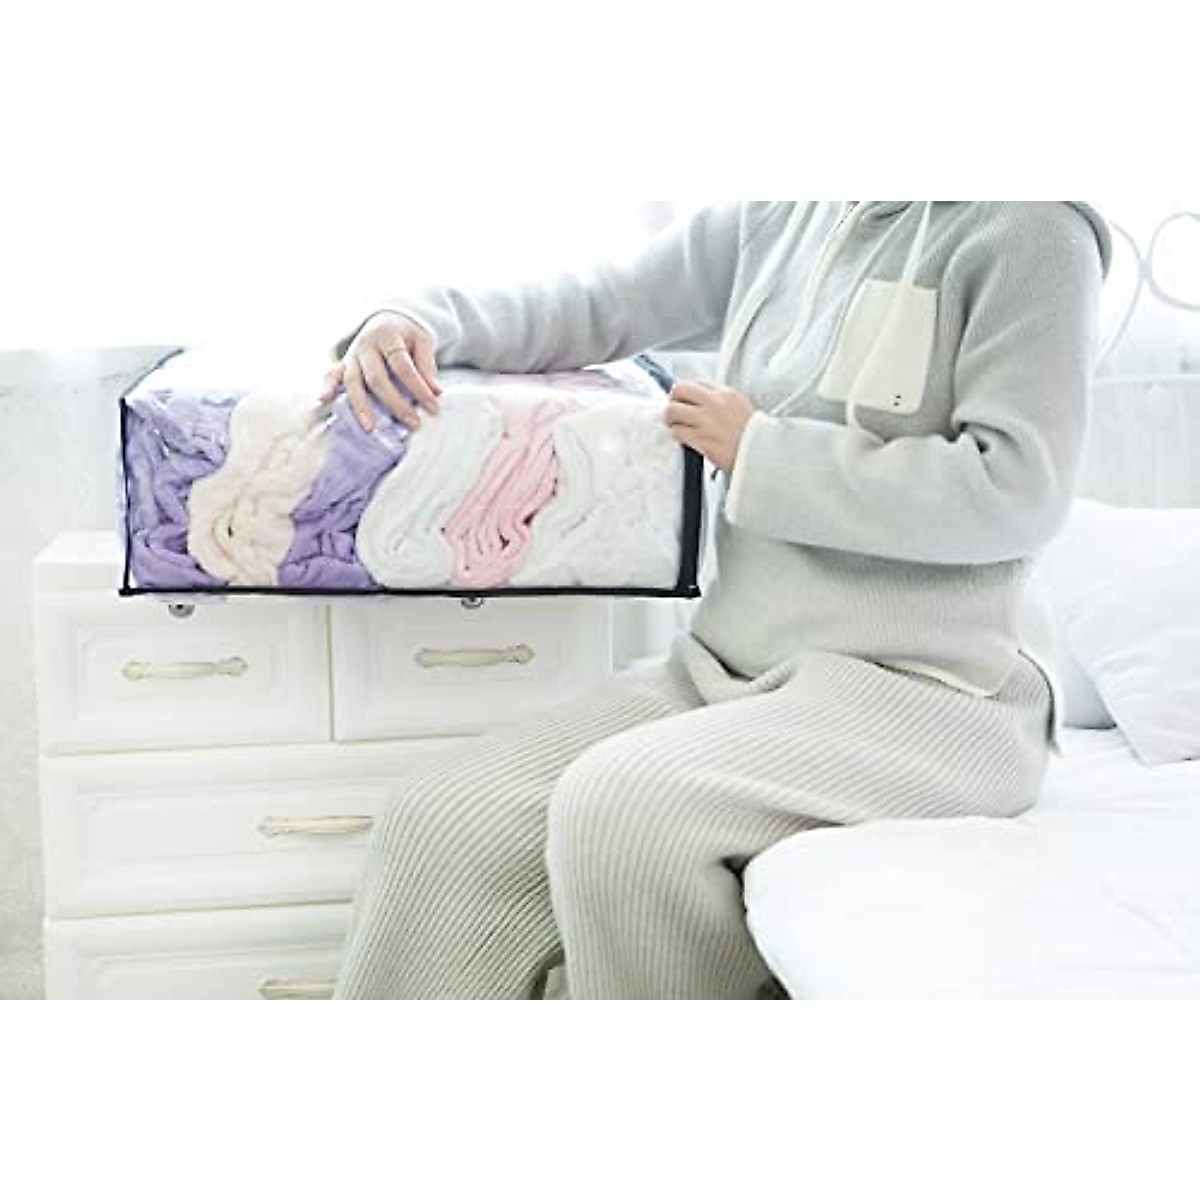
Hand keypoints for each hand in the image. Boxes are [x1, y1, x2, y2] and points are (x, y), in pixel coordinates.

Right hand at [319, 312, 442, 433]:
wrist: (386, 320)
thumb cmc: (407, 335)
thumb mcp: (422, 341)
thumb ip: (427, 364)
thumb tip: (436, 391)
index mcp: (388, 336)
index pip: (403, 366)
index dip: (419, 388)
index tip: (434, 407)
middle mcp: (365, 345)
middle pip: (377, 378)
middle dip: (395, 404)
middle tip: (413, 424)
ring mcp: (351, 355)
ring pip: (353, 382)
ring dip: (361, 407)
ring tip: (371, 429)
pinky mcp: (342, 364)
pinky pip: (330, 376)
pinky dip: (325, 388)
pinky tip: (320, 402)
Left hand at [664, 381, 755, 473]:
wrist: (761, 454)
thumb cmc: (752, 434)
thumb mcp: (740, 406)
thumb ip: (720, 399)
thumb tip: (698, 398)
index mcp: (726, 394)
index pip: (695, 382)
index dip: (685, 392)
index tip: (683, 400)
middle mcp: (715, 404)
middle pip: (678, 390)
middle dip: (672, 401)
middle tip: (673, 411)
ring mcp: (707, 422)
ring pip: (672, 412)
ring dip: (671, 420)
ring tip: (676, 425)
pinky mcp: (702, 441)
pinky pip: (678, 433)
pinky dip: (677, 435)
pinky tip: (684, 438)